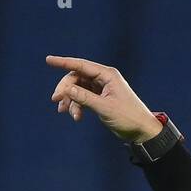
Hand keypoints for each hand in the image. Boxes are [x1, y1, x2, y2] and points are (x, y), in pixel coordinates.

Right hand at [46, 55, 160, 141]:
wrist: (141, 131)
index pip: (81, 65)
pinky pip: (83, 98)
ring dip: (71, 100)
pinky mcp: (100, 99)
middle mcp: (104, 79)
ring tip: (67, 113)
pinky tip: (76, 117)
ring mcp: (102, 88)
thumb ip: (84, 97)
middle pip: (77, 78)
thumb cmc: (128, 117)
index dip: (63, 62)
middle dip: (65, 89)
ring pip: (78, 89)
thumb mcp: (104, 107)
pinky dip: (77, 106)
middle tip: (56, 101)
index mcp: (108, 75)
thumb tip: (66, 89)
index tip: (48, 60)